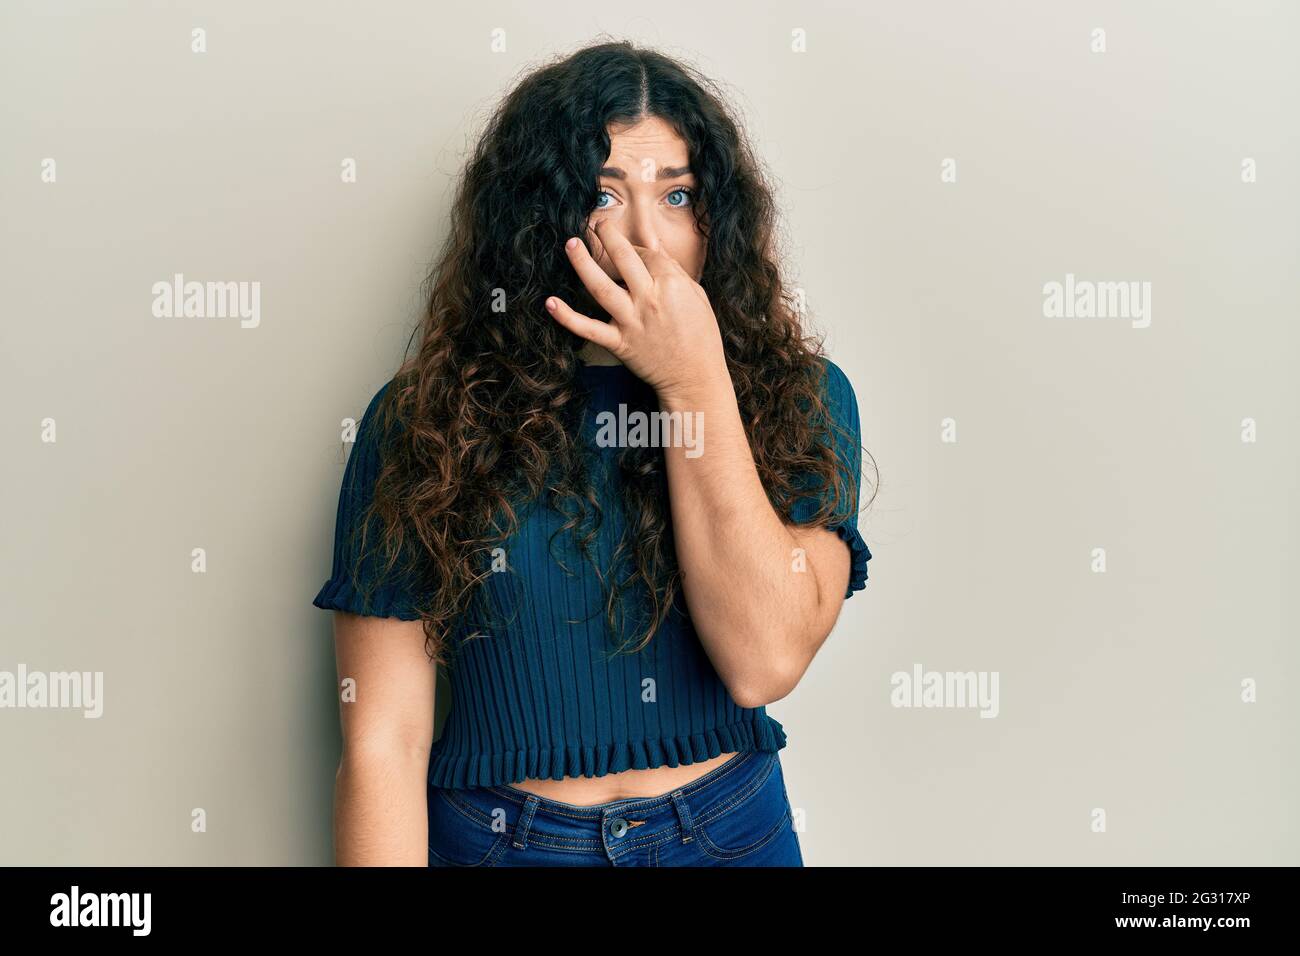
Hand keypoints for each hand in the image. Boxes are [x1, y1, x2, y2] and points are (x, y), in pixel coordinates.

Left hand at [544, 220, 726, 397]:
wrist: (695, 378)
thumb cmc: (701, 337)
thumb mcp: (697, 296)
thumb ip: (674, 271)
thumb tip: (656, 247)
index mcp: (672, 285)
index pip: (647, 254)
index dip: (637, 247)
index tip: (631, 247)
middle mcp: (649, 300)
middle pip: (623, 259)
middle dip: (608, 236)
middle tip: (597, 225)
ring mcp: (632, 321)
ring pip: (600, 288)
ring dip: (583, 264)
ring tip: (571, 244)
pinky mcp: (619, 343)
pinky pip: (588, 328)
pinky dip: (567, 317)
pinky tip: (551, 302)